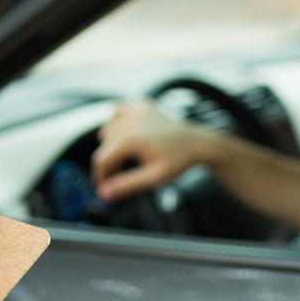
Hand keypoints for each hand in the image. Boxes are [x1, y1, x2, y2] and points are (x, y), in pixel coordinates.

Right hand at [92, 99, 222, 201]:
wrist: (198, 143)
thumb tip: (104, 194)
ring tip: (128, 155)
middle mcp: (130, 121)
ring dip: (112, 143)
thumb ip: (127, 186)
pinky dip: (118, 122)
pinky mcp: (142, 106)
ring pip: (108, 129)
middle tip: (122, 174)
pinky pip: (119, 111)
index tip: (105, 188)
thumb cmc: (179, 160)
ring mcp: (135, 111)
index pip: (102, 160)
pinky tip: (127, 132)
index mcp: (130, 139)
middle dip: (109, 163)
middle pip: (103, 146)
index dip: (101, 177)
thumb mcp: (154, 178)